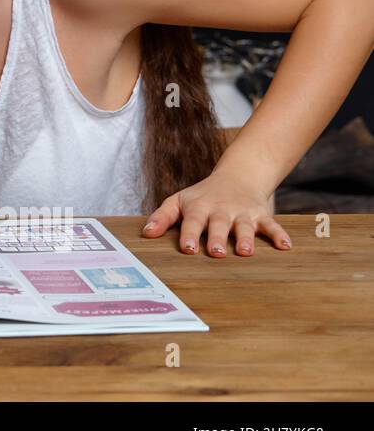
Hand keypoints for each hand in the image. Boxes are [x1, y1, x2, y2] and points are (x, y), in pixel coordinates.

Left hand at [141, 170, 291, 256]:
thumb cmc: (202, 196)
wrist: (237, 177)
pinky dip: (279, 234)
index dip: (190, 235)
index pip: (192, 222)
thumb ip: (162, 217)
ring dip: (246, 238)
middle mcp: (221, 210)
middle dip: (218, 238)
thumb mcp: (179, 201)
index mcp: (199, 208)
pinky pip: (272, 225)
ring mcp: (243, 213)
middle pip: (218, 225)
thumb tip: (145, 234)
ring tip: (245, 252)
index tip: (188, 249)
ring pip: (245, 226)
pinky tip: (285, 246)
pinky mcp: (261, 215)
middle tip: (217, 253)